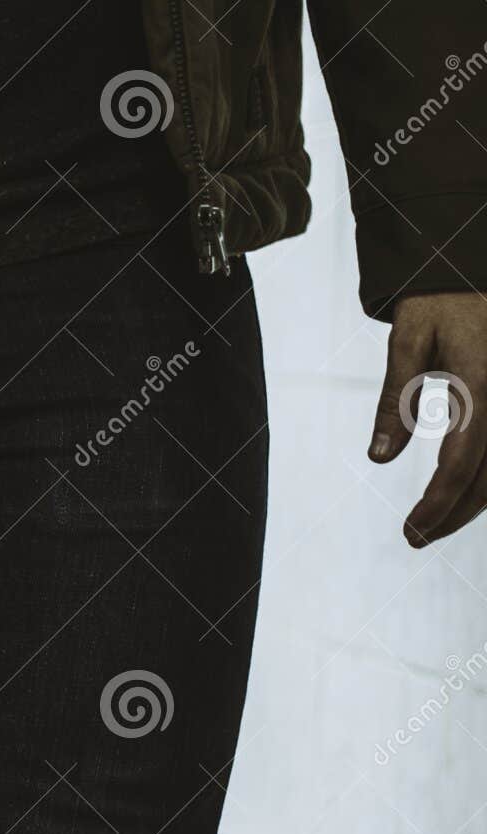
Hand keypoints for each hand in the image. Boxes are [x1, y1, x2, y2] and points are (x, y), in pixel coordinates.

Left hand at [367, 292, 486, 546]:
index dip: (436, 506)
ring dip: (471, 504)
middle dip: (453, 515)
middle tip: (414, 538)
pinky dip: (485, 480)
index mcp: (480, 388)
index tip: (410, 531)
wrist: (470, 273)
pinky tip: (460, 494)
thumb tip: (379, 458)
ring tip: (433, 525)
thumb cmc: (437, 305)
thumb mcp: (406, 344)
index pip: (459, 466)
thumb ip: (394, 402)